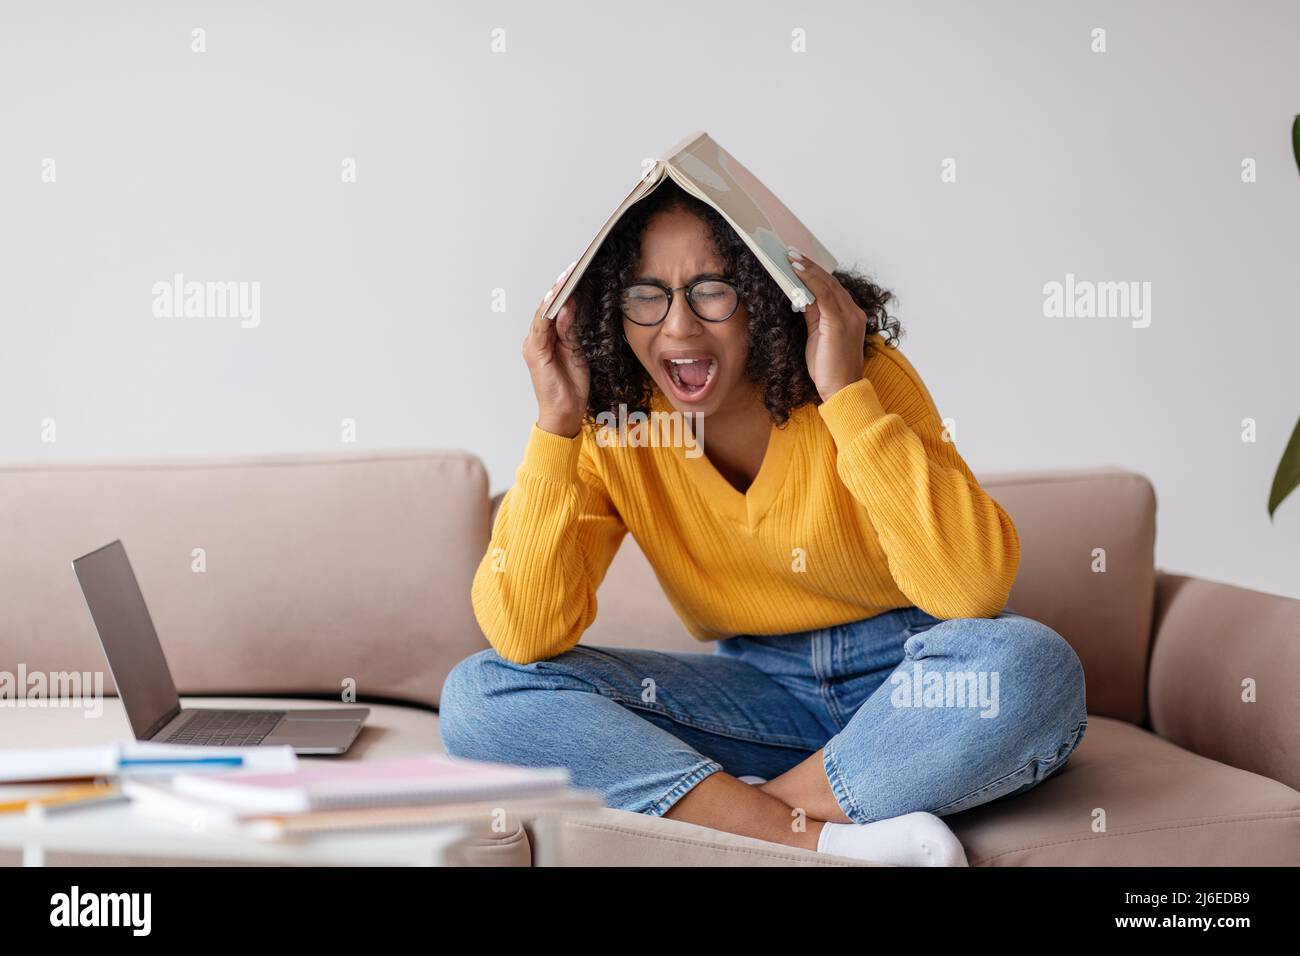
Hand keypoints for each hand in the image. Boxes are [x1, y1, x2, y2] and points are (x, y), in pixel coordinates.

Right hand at [524, 261, 587, 437]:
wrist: (564, 413)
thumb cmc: (570, 387)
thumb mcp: (576, 352)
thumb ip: (571, 330)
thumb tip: (571, 305)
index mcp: (545, 339)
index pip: (553, 308)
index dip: (564, 290)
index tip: (577, 273)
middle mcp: (536, 339)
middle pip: (547, 307)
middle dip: (560, 286)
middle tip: (574, 268)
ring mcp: (534, 345)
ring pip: (543, 313)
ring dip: (555, 294)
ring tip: (567, 278)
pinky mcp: (535, 353)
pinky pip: (542, 328)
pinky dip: (550, 313)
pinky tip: (560, 301)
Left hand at [787, 247, 866, 400]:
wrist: (841, 390)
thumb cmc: (829, 369)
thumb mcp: (818, 336)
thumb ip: (813, 315)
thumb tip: (802, 298)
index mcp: (850, 315)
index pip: (832, 288)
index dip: (815, 273)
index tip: (799, 261)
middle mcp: (853, 312)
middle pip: (830, 282)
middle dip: (810, 266)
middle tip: (791, 252)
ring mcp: (848, 316)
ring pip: (827, 285)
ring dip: (808, 269)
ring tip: (791, 257)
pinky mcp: (839, 323)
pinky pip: (823, 295)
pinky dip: (810, 281)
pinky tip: (797, 272)